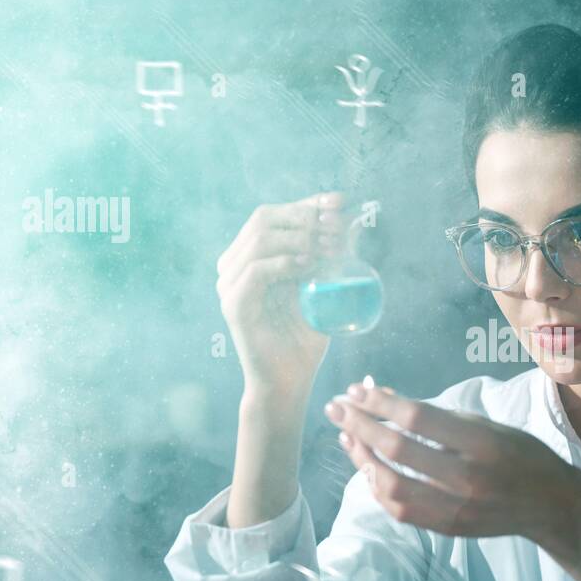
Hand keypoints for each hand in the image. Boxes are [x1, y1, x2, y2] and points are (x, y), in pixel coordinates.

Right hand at [215, 191, 350, 398]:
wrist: (289, 380)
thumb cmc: (305, 336)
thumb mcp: (322, 289)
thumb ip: (329, 258)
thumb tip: (351, 224)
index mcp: (252, 256)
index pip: (276, 215)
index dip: (308, 202)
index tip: (340, 200)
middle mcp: (235, 265)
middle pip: (264, 218)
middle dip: (305, 216)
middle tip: (337, 227)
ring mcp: (229, 284)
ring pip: (260, 239)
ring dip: (299, 237)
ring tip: (329, 247)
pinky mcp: (233, 305)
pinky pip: (255, 271)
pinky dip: (284, 262)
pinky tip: (309, 264)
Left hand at [324, 380, 580, 580]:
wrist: (550, 505)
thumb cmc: (520, 454)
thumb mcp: (487, 424)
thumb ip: (437, 415)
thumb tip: (384, 396)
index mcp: (482, 442)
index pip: (417, 418)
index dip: (381, 402)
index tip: (357, 390)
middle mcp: (468, 477)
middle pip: (398, 450)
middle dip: (360, 424)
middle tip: (337, 407)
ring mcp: (456, 508)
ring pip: (391, 485)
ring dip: (362, 458)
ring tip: (347, 436)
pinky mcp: (448, 528)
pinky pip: (400, 510)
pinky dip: (378, 487)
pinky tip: (368, 467)